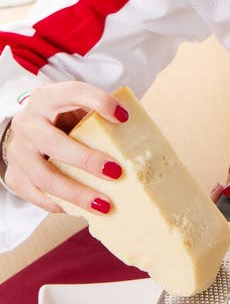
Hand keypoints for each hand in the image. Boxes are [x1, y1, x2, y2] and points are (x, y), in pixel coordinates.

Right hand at [3, 81, 127, 214]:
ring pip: (44, 177)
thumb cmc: (62, 119)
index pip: (73, 93)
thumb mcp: (76, 108)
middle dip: (87, 160)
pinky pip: (37, 195)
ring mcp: (18, 151)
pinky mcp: (15, 176)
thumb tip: (140, 138)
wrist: (26, 130)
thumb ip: (98, 118)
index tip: (124, 117)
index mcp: (47, 98)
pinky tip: (82, 210)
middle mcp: (28, 123)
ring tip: (105, 205)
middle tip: (117, 172)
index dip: (99, 102)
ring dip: (77, 194)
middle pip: (54, 144)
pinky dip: (61, 205)